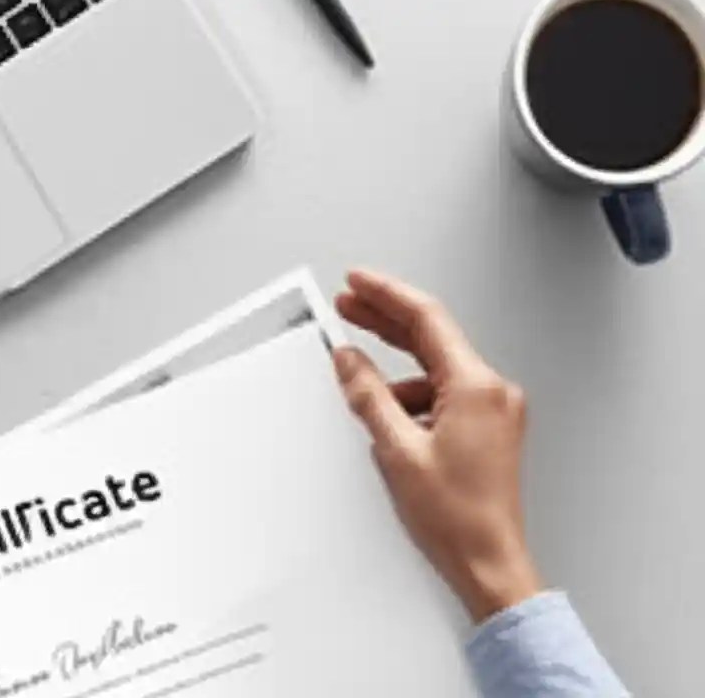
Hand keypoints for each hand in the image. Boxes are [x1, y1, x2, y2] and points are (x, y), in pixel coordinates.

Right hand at [332, 269, 541, 622]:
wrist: (489, 562)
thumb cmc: (457, 517)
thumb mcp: (397, 450)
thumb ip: (369, 396)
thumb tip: (349, 361)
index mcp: (476, 387)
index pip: (426, 320)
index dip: (386, 295)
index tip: (358, 281)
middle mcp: (492, 391)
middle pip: (431, 338)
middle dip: (386, 321)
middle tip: (348, 305)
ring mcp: (494, 409)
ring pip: (433, 371)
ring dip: (394, 375)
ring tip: (359, 392)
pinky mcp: (488, 428)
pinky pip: (442, 396)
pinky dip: (411, 400)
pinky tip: (387, 419)